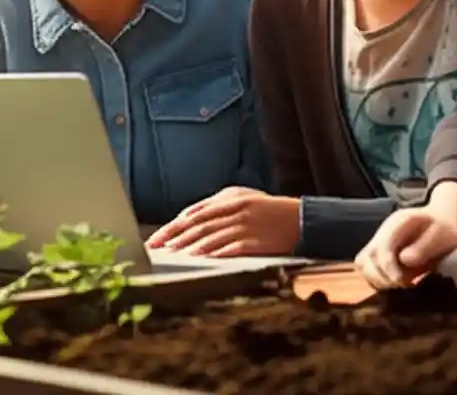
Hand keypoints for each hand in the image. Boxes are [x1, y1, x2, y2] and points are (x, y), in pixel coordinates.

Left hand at [144, 187, 300, 256]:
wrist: (301, 220)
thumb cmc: (268, 211)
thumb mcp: (242, 199)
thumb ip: (214, 205)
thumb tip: (187, 216)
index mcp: (229, 199)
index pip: (193, 214)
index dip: (172, 227)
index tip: (156, 239)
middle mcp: (235, 210)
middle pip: (198, 225)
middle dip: (174, 238)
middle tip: (156, 249)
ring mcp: (245, 225)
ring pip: (210, 236)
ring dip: (189, 245)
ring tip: (172, 254)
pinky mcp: (255, 240)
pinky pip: (229, 247)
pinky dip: (212, 253)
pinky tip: (199, 258)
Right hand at [355, 207, 456, 289]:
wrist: (442, 220)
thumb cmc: (445, 229)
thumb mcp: (445, 234)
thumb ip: (425, 246)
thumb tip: (405, 260)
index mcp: (399, 223)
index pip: (382, 247)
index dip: (389, 268)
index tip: (403, 281)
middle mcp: (383, 231)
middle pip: (367, 257)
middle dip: (383, 276)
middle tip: (403, 284)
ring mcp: (378, 240)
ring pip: (362, 263)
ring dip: (377, 279)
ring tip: (398, 284)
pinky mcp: (378, 252)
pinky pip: (366, 268)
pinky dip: (376, 279)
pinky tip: (393, 282)